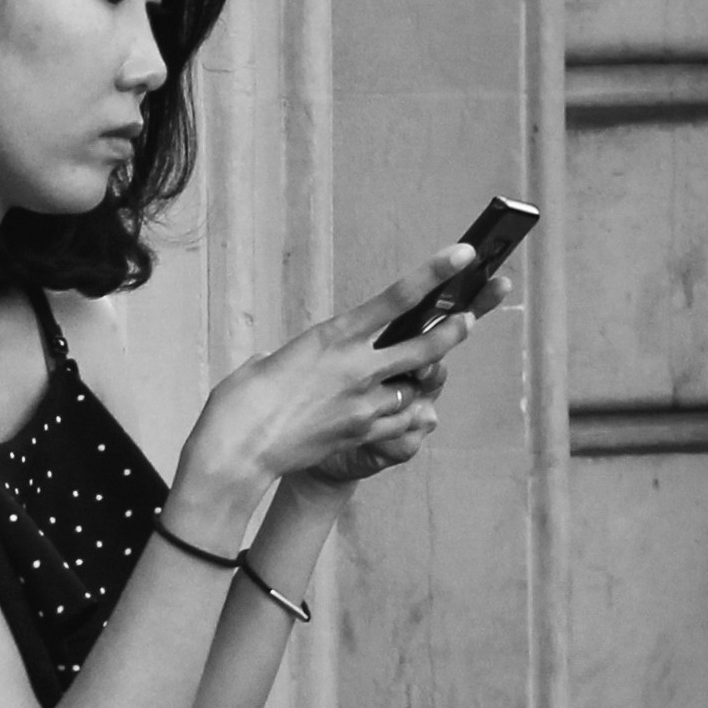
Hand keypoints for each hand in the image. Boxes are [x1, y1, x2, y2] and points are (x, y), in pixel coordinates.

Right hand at [173, 250, 495, 522]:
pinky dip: (407, 412)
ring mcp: (364, 404)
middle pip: (427, 344)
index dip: (436, 272)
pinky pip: (402, 419)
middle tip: (471, 316)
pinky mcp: (362, 435)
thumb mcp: (274, 361)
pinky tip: (403, 407)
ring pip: (417, 384)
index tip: (464, 254)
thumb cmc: (243, 402)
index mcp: (334, 336)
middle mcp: (357, 367)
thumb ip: (303, 355)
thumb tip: (302, 358)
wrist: (236, 453)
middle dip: (455, 328)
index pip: (397, 297)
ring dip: (422, 376)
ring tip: (422, 369)